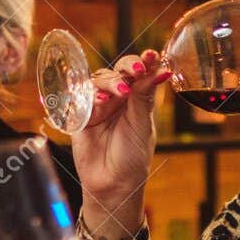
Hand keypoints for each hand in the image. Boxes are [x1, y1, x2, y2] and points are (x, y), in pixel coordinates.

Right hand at [70, 50, 170, 239]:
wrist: (112, 184)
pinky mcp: (79, 115)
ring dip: (108, 83)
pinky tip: (94, 97)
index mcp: (136, 99)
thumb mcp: (142, 125)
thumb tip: (161, 70)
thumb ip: (144, 96)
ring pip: (98, 81)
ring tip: (118, 93)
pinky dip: (84, 94)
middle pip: (117, 72)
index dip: (144, 62)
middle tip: (135, 72)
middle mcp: (116, 99)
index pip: (139, 73)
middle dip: (126, 69)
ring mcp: (97, 106)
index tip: (151, 55)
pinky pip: (77, 97)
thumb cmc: (132, 158)